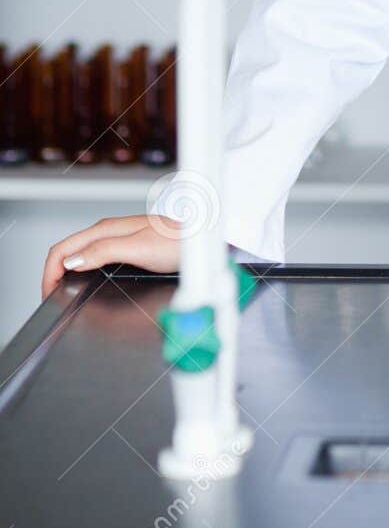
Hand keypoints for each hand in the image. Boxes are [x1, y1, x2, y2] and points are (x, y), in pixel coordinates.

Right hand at [42, 214, 181, 300]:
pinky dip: (80, 271)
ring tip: (60, 292)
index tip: (47, 293)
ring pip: (78, 254)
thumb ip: (104, 251)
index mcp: (105, 230)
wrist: (202, 241)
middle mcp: (108, 232)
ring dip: (64, 272)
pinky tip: (83, 282)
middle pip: (66, 251)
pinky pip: (92, 258)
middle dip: (51, 273)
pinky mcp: (124, 248)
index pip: (62, 249)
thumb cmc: (177, 242)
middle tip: (49, 297)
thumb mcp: (138, 248)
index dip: (48, 273)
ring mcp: (116, 239)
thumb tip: (73, 260)